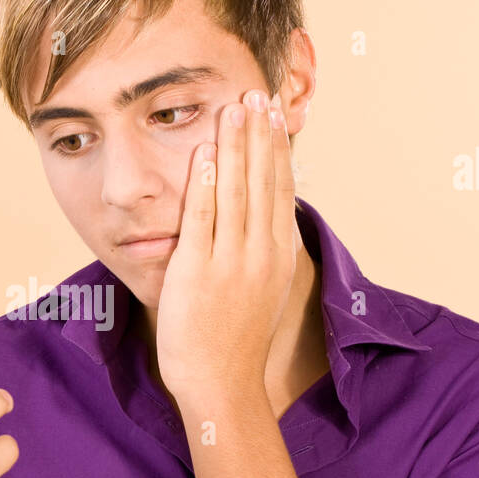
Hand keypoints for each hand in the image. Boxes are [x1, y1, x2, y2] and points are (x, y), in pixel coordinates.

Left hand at [155, 89, 296, 402]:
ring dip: (234, 146)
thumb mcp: (263, 290)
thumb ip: (264, 252)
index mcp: (278, 256)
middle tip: (255, 93)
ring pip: (235, 191)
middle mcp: (261, 253)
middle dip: (258, 134)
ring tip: (233, 109)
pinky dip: (203, 183)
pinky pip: (202, 218)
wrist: (222, 385)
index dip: (276, 149)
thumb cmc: (235, 341)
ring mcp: (231, 261)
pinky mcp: (198, 271)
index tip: (273, 114)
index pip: (280, 189)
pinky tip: (202, 152)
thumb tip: (265, 219)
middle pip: (262, 181)